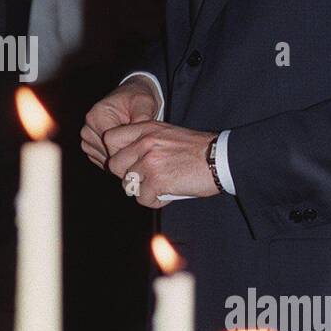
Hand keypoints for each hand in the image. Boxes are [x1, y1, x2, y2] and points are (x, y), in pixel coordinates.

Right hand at [81, 78, 160, 167]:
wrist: (129, 99)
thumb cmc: (136, 100)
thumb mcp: (144, 103)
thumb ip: (143, 117)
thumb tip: (143, 135)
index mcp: (97, 115)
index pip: (111, 143)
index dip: (130, 149)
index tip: (144, 149)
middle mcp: (87, 128)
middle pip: (108, 154)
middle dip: (127, 154)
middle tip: (142, 148)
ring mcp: (87, 139)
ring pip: (106, 161)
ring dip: (122, 158)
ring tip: (135, 147)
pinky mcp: (90, 148)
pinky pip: (104, 162)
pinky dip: (117, 160)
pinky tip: (128, 150)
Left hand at [104, 122, 219, 207]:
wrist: (220, 158)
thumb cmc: (196, 149)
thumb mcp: (166, 134)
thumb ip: (144, 142)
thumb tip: (126, 161)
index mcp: (145, 129)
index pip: (110, 138)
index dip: (116, 153)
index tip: (129, 161)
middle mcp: (145, 143)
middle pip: (115, 165)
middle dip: (128, 176)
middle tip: (146, 179)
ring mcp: (150, 162)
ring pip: (128, 185)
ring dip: (143, 190)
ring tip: (160, 186)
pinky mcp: (158, 181)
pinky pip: (143, 198)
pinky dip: (155, 201)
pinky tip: (168, 193)